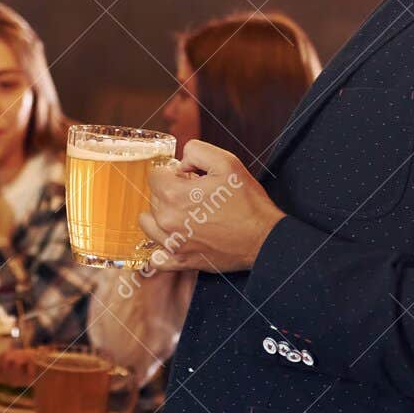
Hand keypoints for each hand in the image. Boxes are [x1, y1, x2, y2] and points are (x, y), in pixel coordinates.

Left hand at [139, 140, 285, 272]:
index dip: (173, 173)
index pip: (154, 175)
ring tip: (185, 214)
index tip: (189, 178)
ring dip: (162, 216)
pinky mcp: (180, 261)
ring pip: (149, 224)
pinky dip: (162, 248)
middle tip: (195, 196)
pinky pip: (156, 257)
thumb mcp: (227, 162)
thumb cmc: (248, 203)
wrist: (264, 238)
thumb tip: (181, 163)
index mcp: (174, 195)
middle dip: (169, 192)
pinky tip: (177, 239)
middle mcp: (168, 220)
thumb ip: (196, 151)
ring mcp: (172, 243)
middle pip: (153, 198)